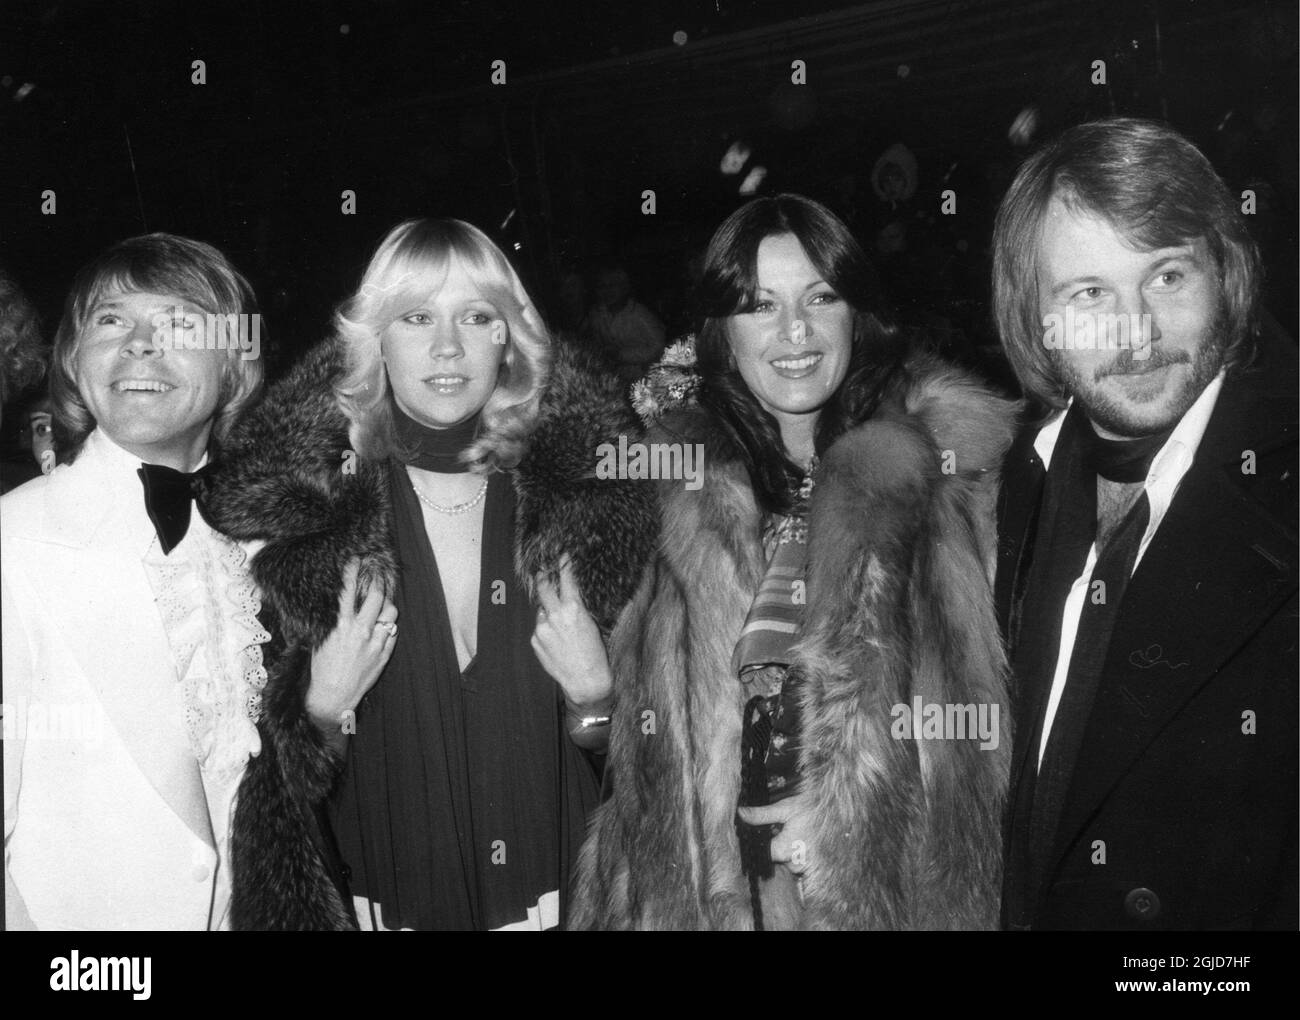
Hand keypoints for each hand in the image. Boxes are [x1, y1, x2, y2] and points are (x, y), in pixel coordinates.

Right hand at [307, 560, 397, 734]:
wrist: (332, 697)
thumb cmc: (322, 669)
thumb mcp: (321, 639)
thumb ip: (333, 620)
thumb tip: (339, 603)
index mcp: (341, 625)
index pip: (349, 590)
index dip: (354, 571)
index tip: (357, 559)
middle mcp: (360, 631)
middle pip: (377, 596)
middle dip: (378, 581)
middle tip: (377, 575)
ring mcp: (375, 642)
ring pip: (391, 612)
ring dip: (388, 604)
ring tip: (384, 602)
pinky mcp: (384, 654)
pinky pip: (393, 632)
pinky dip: (389, 626)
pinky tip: (384, 625)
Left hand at [531, 557, 612, 711]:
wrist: (585, 681)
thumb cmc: (595, 653)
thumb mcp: (593, 624)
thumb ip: (578, 608)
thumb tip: (569, 597)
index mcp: (574, 609)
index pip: (566, 578)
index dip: (564, 564)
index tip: (562, 555)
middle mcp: (555, 616)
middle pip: (543, 587)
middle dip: (542, 577)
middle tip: (542, 572)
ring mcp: (542, 629)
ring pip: (541, 611)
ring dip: (547, 612)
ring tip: (560, 626)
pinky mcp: (535, 640)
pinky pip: (539, 628)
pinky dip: (546, 630)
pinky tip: (557, 641)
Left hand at [736, 793, 816, 875]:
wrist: (842, 813)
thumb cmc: (814, 809)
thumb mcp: (785, 808)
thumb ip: (761, 815)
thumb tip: (741, 814)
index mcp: (784, 850)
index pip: (763, 854)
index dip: (763, 842)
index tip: (770, 830)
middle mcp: (795, 864)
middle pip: (777, 858)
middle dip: (778, 843)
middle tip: (788, 827)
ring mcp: (807, 868)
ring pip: (790, 862)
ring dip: (791, 849)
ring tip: (800, 831)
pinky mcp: (816, 868)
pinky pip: (802, 864)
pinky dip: (802, 853)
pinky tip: (807, 839)